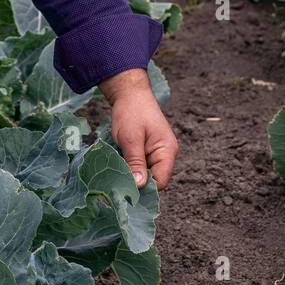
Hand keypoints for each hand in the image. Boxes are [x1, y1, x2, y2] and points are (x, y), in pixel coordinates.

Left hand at [98, 68, 177, 189]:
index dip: (145, 188)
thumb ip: (136, 162)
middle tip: (117, 183)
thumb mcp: (131, 138)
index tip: (125, 191)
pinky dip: (131, 167)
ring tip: (117, 173)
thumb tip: (139, 187)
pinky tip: (119, 166)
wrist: (130, 94)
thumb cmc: (131, 112)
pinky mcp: (147, 152)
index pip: (161, 181)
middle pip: (154, 180)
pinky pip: (141, 167)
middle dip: (137, 182)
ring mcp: (157, 153)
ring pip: (146, 174)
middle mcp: (165, 155)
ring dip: (132, 174)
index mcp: (167, 151)